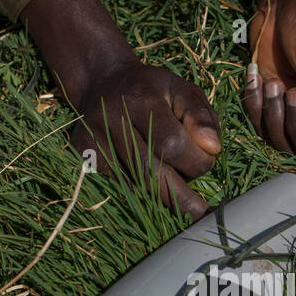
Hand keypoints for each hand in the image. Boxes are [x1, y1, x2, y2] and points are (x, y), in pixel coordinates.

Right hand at [70, 60, 220, 220]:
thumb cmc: (152, 90)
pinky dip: (139, 196)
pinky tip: (153, 196)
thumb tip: (213, 148)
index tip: (207, 161)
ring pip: (133, 186)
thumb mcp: (181, 89)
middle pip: (150, 172)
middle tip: (201, 213)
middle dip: (181, 197)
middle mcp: (112, 119)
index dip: (196, 162)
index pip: (173, 145)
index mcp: (141, 99)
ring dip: (161, 199)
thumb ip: (201, 115)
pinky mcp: (83, 156)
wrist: (102, 81)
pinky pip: (117, 188)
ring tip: (181, 205)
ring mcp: (92, 140)